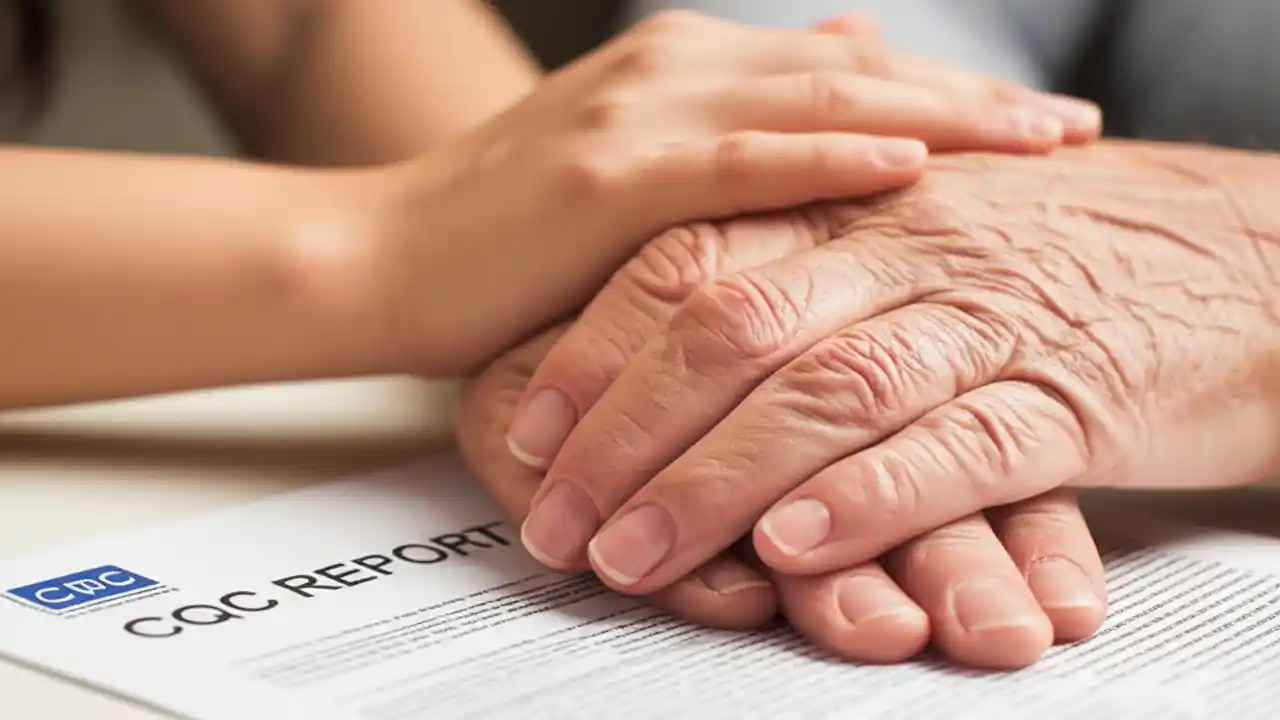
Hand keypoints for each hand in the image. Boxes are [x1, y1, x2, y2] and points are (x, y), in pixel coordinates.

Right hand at [365, 10, 1098, 374]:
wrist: (388, 259)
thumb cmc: (510, 238)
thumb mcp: (633, 173)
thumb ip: (734, 129)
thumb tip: (847, 71)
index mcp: (683, 70)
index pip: (842, 73)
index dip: (947, 94)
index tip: (1034, 124)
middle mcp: (673, 70)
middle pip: (856, 74)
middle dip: (973, 103)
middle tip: (1073, 130)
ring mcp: (642, 115)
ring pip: (819, 104)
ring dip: (938, 118)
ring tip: (1039, 143)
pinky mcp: (611, 176)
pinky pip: (743, 162)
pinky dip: (831, 157)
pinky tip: (910, 161)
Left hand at [461, 224, 1106, 669]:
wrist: (1251, 256)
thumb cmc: (1066, 248)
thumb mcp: (922, 222)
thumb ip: (808, 246)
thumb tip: (679, 294)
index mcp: (857, 202)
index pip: (691, 258)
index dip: (599, 345)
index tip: (532, 423)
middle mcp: (908, 247)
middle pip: (732, 330)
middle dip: (625, 434)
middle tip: (558, 522)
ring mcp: (988, 317)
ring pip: (824, 392)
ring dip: (712, 482)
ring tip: (633, 558)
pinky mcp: (1071, 394)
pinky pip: (956, 446)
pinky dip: (866, 500)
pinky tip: (794, 548)